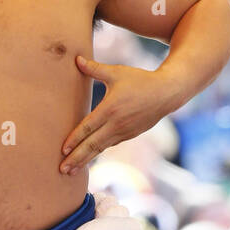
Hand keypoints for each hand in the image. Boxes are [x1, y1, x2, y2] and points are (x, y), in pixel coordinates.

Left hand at [60, 56, 172, 172]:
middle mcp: (116, 124)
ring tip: (71, 171)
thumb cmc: (140, 80)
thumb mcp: (117, 72)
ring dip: (85, 160)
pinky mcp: (129, 135)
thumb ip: (95, 69)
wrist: (167, 93)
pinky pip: (109, 146)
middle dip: (76, 158)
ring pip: (100, 149)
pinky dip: (97, 154)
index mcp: (110, 109)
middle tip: (61, 170)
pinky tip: (87, 160)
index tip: (62, 150)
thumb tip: (76, 59)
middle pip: (92, 145)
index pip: (88, 127)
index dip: (74, 139)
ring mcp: (124, 132)